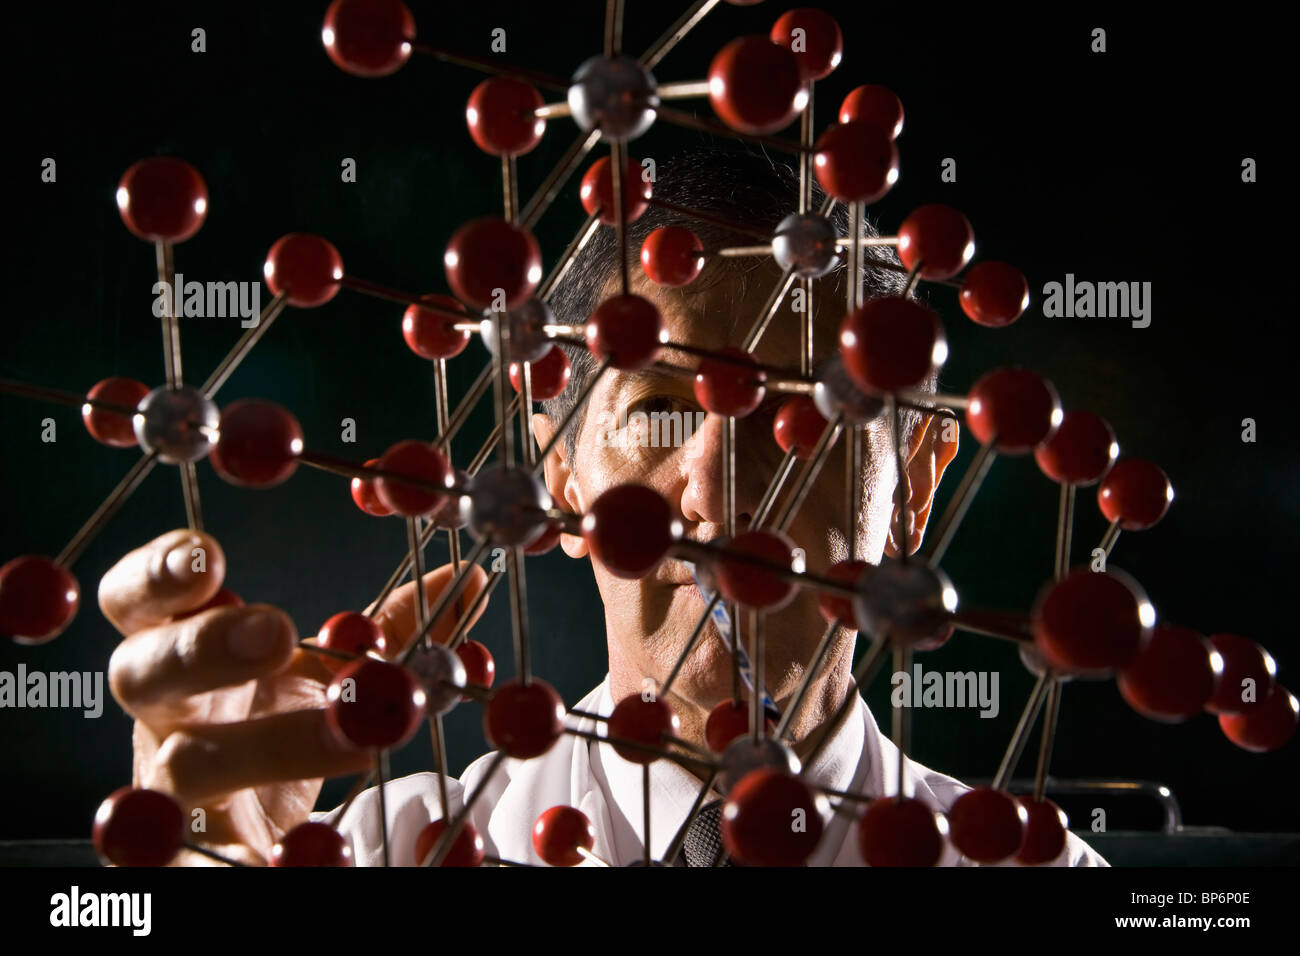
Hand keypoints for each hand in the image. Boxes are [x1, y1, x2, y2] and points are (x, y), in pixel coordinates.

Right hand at [101, 528, 486, 864]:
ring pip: (184, 766)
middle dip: (203, 647)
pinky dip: (245, 860)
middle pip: (141, 673)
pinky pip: (198, 862)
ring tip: (356, 741)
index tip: (209, 555)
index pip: (139, 601)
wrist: (257, 827)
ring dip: (273, 746)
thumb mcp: (330, 673)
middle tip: (278, 631)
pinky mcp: (191, 853)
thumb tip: (469, 581)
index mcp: (187, 651)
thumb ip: (391, 631)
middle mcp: (166, 715)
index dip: (160, 575)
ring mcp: (171, 787)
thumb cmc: (282, 723)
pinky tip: (292, 855)